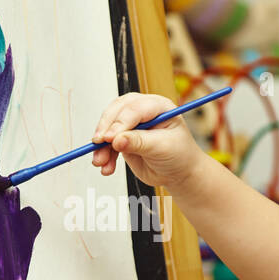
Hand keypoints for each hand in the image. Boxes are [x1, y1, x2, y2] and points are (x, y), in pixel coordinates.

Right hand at [90, 92, 204, 189]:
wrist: (178, 173)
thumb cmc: (179, 156)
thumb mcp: (163, 148)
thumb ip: (139, 142)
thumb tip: (117, 140)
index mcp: (158, 106)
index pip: (135, 108)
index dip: (120, 122)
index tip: (110, 138)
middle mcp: (143, 111)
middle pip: (117, 111)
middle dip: (106, 129)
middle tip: (99, 144)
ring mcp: (132, 124)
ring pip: (108, 127)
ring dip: (101, 145)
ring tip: (101, 162)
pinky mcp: (123, 137)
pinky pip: (107, 143)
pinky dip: (103, 154)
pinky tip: (106, 166)